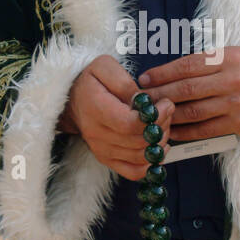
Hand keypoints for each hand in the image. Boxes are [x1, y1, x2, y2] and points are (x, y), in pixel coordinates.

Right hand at [60, 54, 174, 180]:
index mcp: (96, 109)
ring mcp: (101, 150)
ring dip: (159, 142)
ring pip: (140, 157)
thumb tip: (142, 101)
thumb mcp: (104, 67)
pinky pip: (133, 172)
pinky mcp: (107, 160)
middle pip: (138, 142)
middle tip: (167, 110)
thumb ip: (124, 82)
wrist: (72, 98)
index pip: (130, 124)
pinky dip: (150, 164)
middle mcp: (96, 134)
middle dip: (161, 126)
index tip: (165, 103)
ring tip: (162, 124)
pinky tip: (158, 148)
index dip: (154, 117)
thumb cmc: (91, 80)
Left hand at [138, 46, 239, 141]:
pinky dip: (184, 131)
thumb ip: (204, 62)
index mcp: (229, 58)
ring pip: (193, 112)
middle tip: (141, 99)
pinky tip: (170, 129)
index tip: (144, 79)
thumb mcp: (232, 54)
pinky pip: (205, 130)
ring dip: (167, 114)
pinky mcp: (239, 124)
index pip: (188, 66)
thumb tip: (167, 74)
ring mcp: (236, 105)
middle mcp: (233, 81)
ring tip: (150, 115)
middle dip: (159, 94)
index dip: (163, 73)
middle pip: (187, 90)